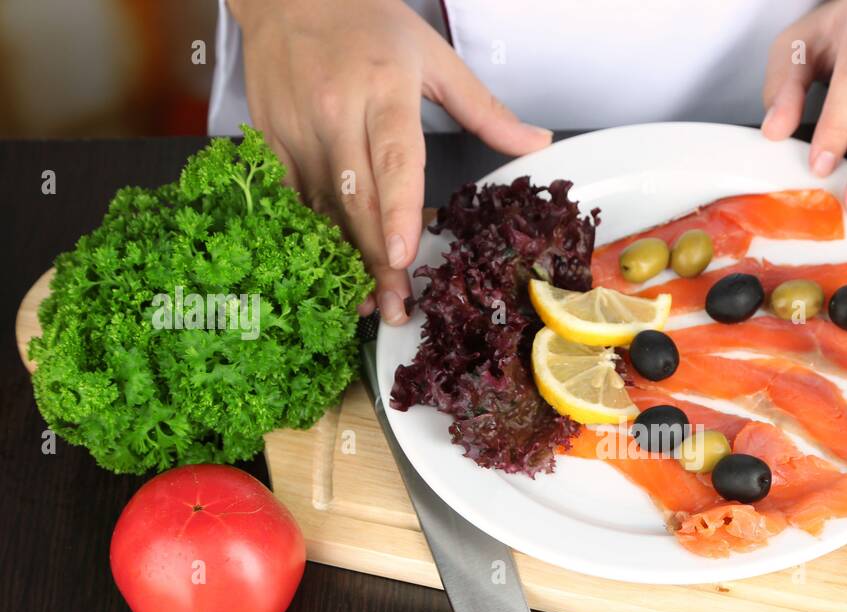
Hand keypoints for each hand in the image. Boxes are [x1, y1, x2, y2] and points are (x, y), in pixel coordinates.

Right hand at [229, 0, 551, 321]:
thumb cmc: (366, 21)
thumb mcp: (434, 56)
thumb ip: (485, 108)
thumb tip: (537, 143)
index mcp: (383, 91)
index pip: (393, 160)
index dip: (397, 211)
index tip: (403, 254)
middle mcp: (336, 113)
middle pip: (357, 199)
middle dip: (376, 260)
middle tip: (396, 308)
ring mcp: (298, 129)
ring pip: (322, 208)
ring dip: (344, 259)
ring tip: (367, 303)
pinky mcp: (269, 139)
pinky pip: (290, 199)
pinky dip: (309, 237)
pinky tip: (327, 270)